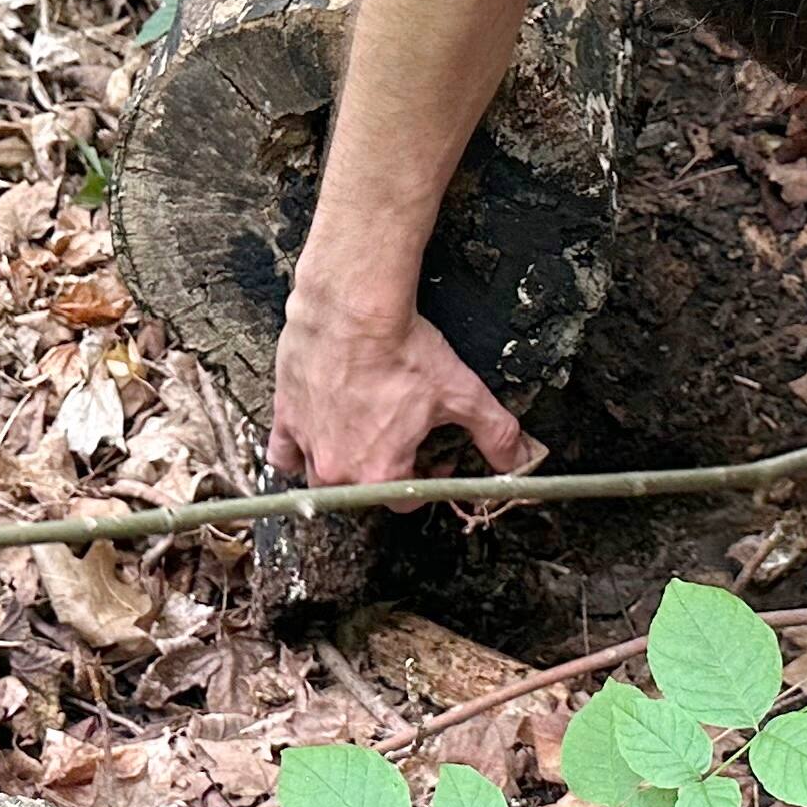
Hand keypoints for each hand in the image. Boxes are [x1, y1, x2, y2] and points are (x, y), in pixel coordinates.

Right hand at [269, 292, 537, 484]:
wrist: (352, 309)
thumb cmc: (403, 351)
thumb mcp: (462, 393)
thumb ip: (496, 433)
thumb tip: (522, 460)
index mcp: (380, 475)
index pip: (408, 498)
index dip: (428, 476)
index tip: (435, 452)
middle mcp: (338, 472)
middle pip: (364, 491)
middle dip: (386, 471)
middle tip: (403, 438)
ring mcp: (307, 445)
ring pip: (323, 477)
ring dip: (344, 464)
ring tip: (364, 431)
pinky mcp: (285, 418)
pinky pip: (284, 454)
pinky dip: (297, 450)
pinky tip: (318, 433)